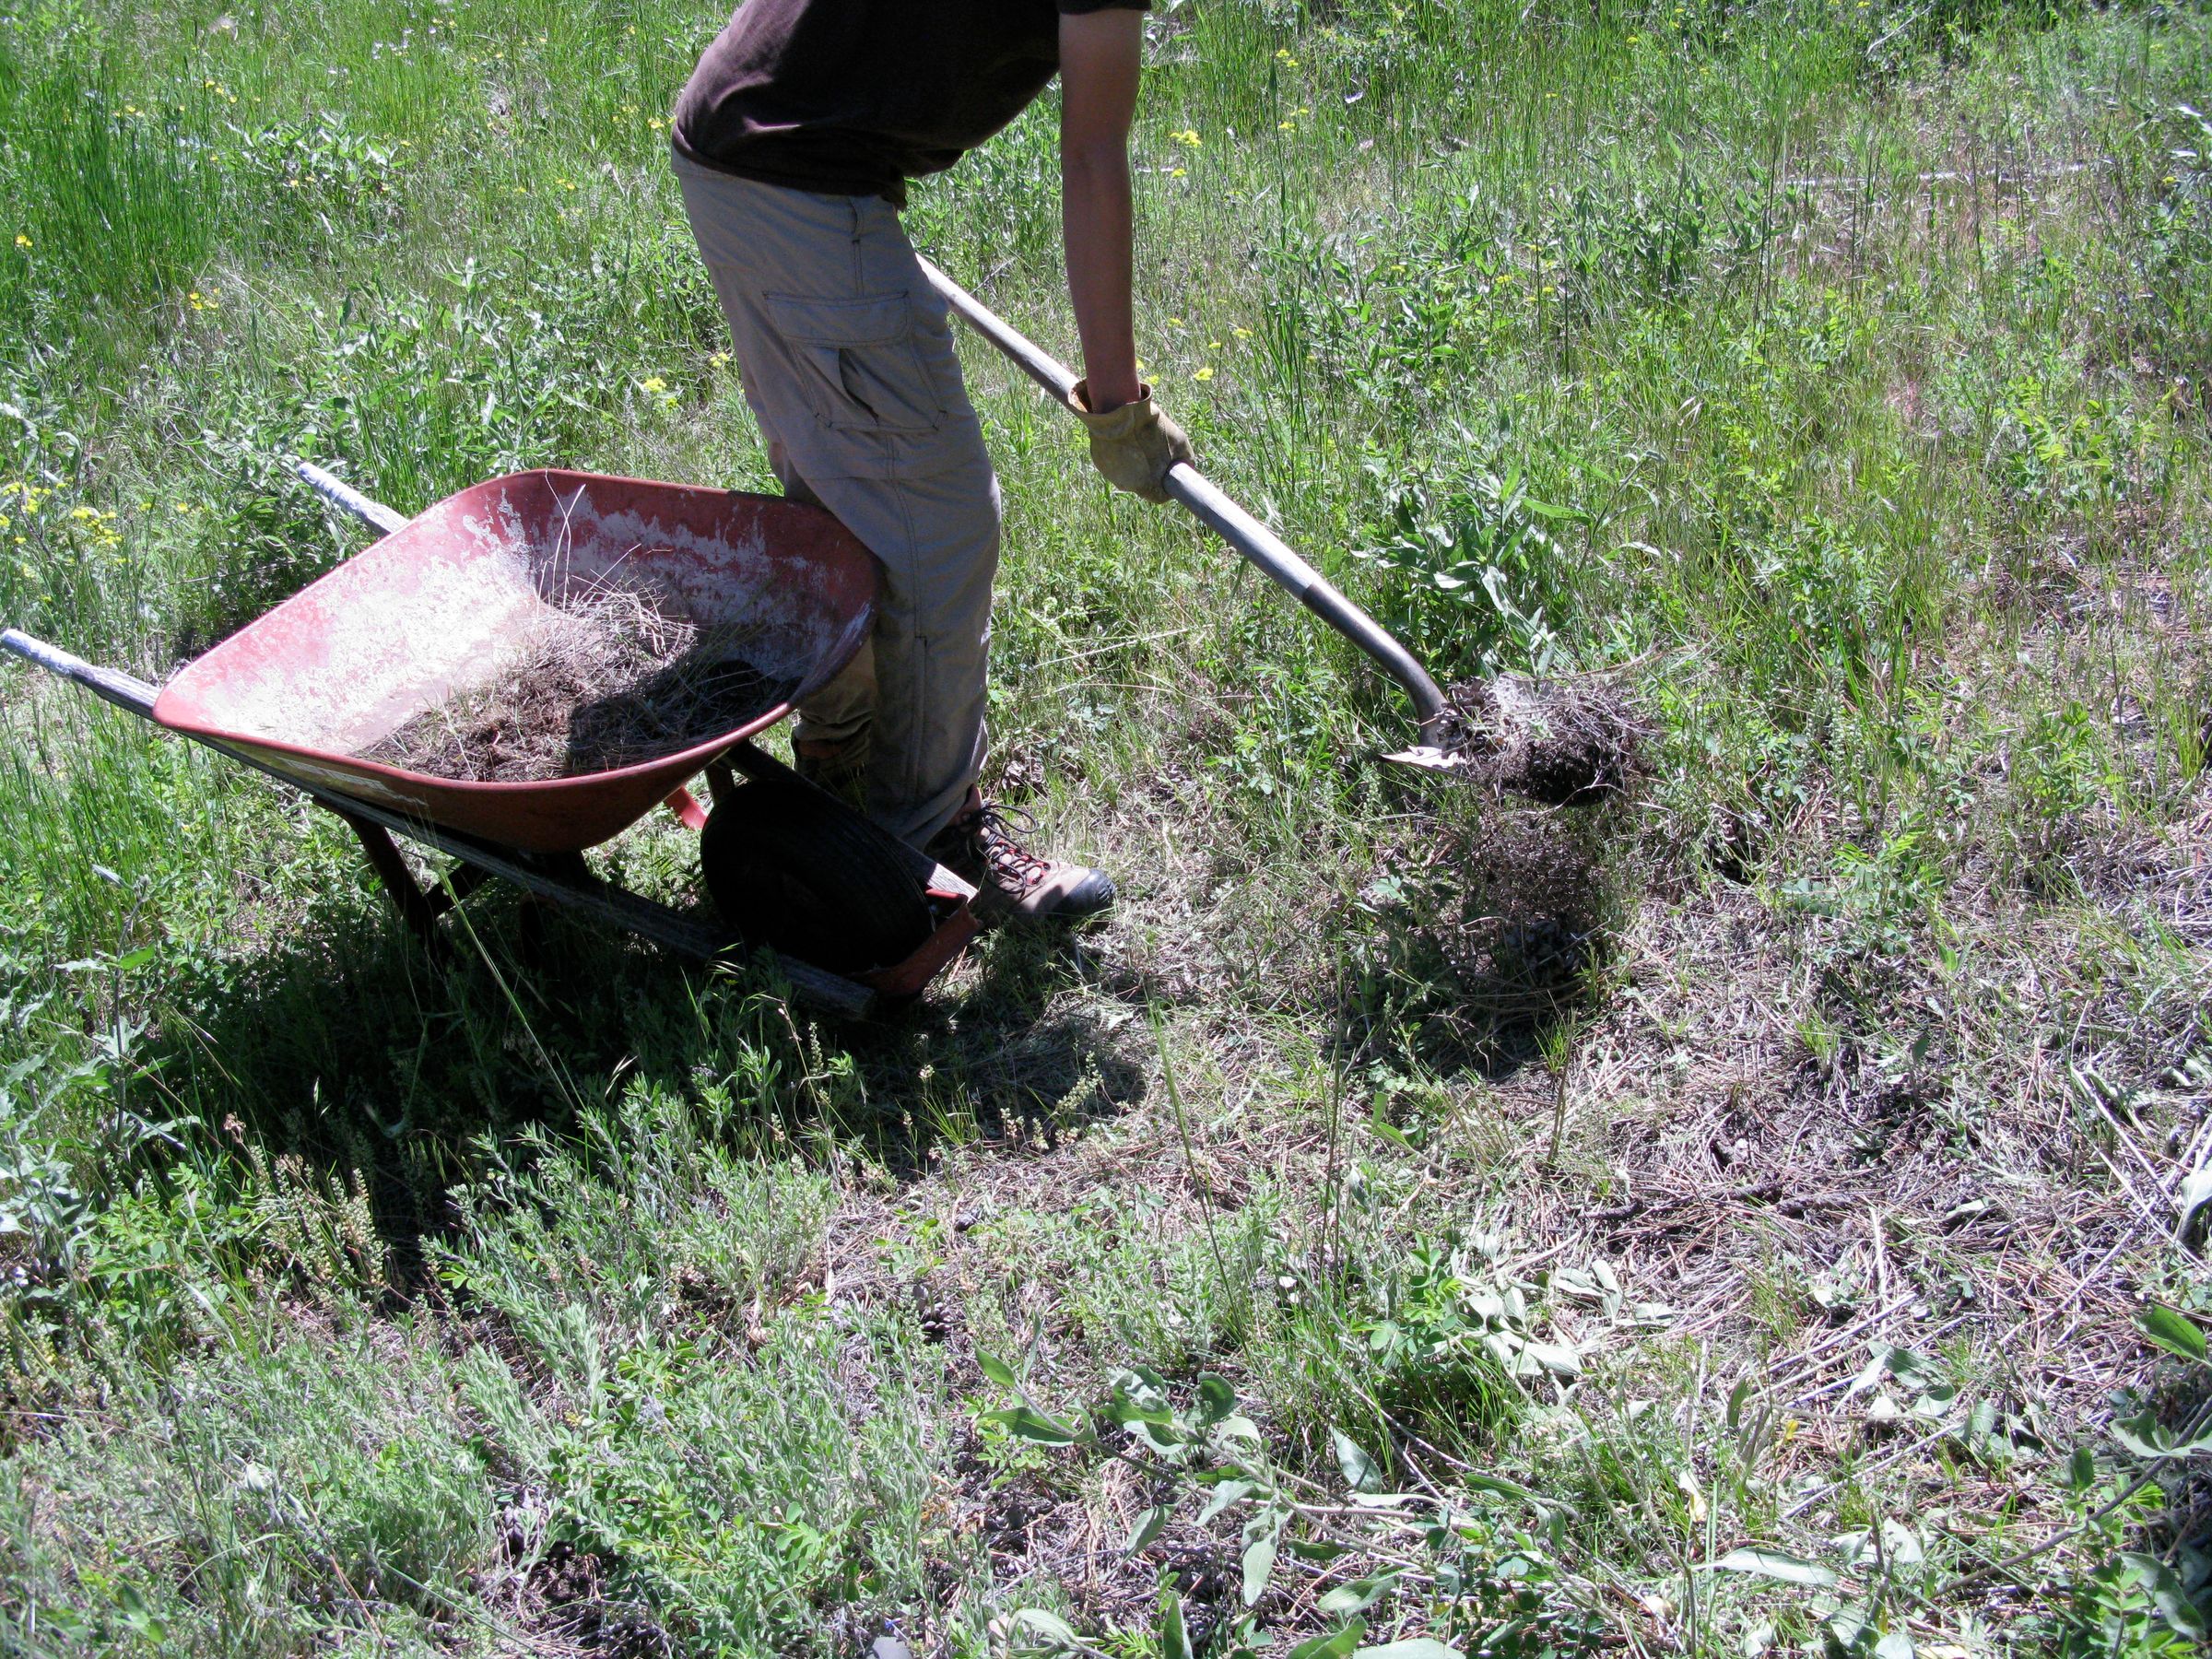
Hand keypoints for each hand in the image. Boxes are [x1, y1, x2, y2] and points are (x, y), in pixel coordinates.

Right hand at [1072, 379, 1194, 503]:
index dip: (1166, 488)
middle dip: (1150, 473)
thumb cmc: (1152, 427)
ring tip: (1137, 443)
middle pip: (1143, 485)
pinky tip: (1124, 440)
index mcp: (1148, 485)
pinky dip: (1120, 455)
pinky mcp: (1100, 463)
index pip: (1160, 497)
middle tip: (1153, 454)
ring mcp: (1112, 474)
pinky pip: (1114, 463)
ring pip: (1127, 474)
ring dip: (1134, 464)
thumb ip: (1186, 459)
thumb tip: (1189, 467)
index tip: (1168, 476)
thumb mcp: (1180, 441)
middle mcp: (1128, 485)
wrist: (1120, 410)